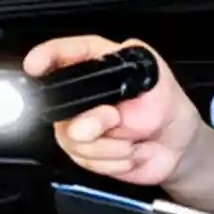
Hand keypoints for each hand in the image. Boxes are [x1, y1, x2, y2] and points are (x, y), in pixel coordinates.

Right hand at [22, 35, 202, 186]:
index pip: (65, 52)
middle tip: (115, 121)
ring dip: (106, 147)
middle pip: (59, 103)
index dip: (46, 56)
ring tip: (129, 140)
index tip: (36, 66)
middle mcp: (85, 90)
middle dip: (89, 121)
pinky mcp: (83, 147)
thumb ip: (123, 93)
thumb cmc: (169, 107)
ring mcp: (81, 120)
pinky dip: (108, 161)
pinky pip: (81, 158)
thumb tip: (87, 118)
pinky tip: (125, 152)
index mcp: (101, 62)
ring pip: (69, 137)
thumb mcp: (159, 84)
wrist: (177, 148)